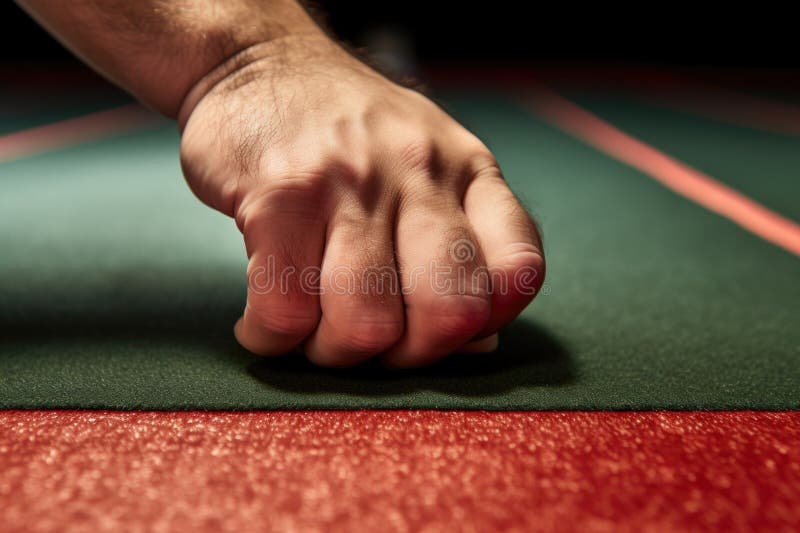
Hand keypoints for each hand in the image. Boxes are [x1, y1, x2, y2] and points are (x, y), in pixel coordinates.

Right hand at [179, 34, 544, 366]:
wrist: (257, 63)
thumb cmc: (346, 137)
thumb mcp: (423, 166)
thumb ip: (458, 247)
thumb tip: (479, 343)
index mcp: (467, 171)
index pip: (518, 271)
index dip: (482, 325)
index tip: (432, 327)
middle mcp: (419, 172)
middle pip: (448, 314)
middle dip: (406, 357)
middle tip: (370, 344)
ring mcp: (351, 182)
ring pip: (365, 325)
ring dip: (332, 352)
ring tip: (310, 329)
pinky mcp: (280, 196)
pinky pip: (286, 312)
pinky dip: (272, 339)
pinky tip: (265, 323)